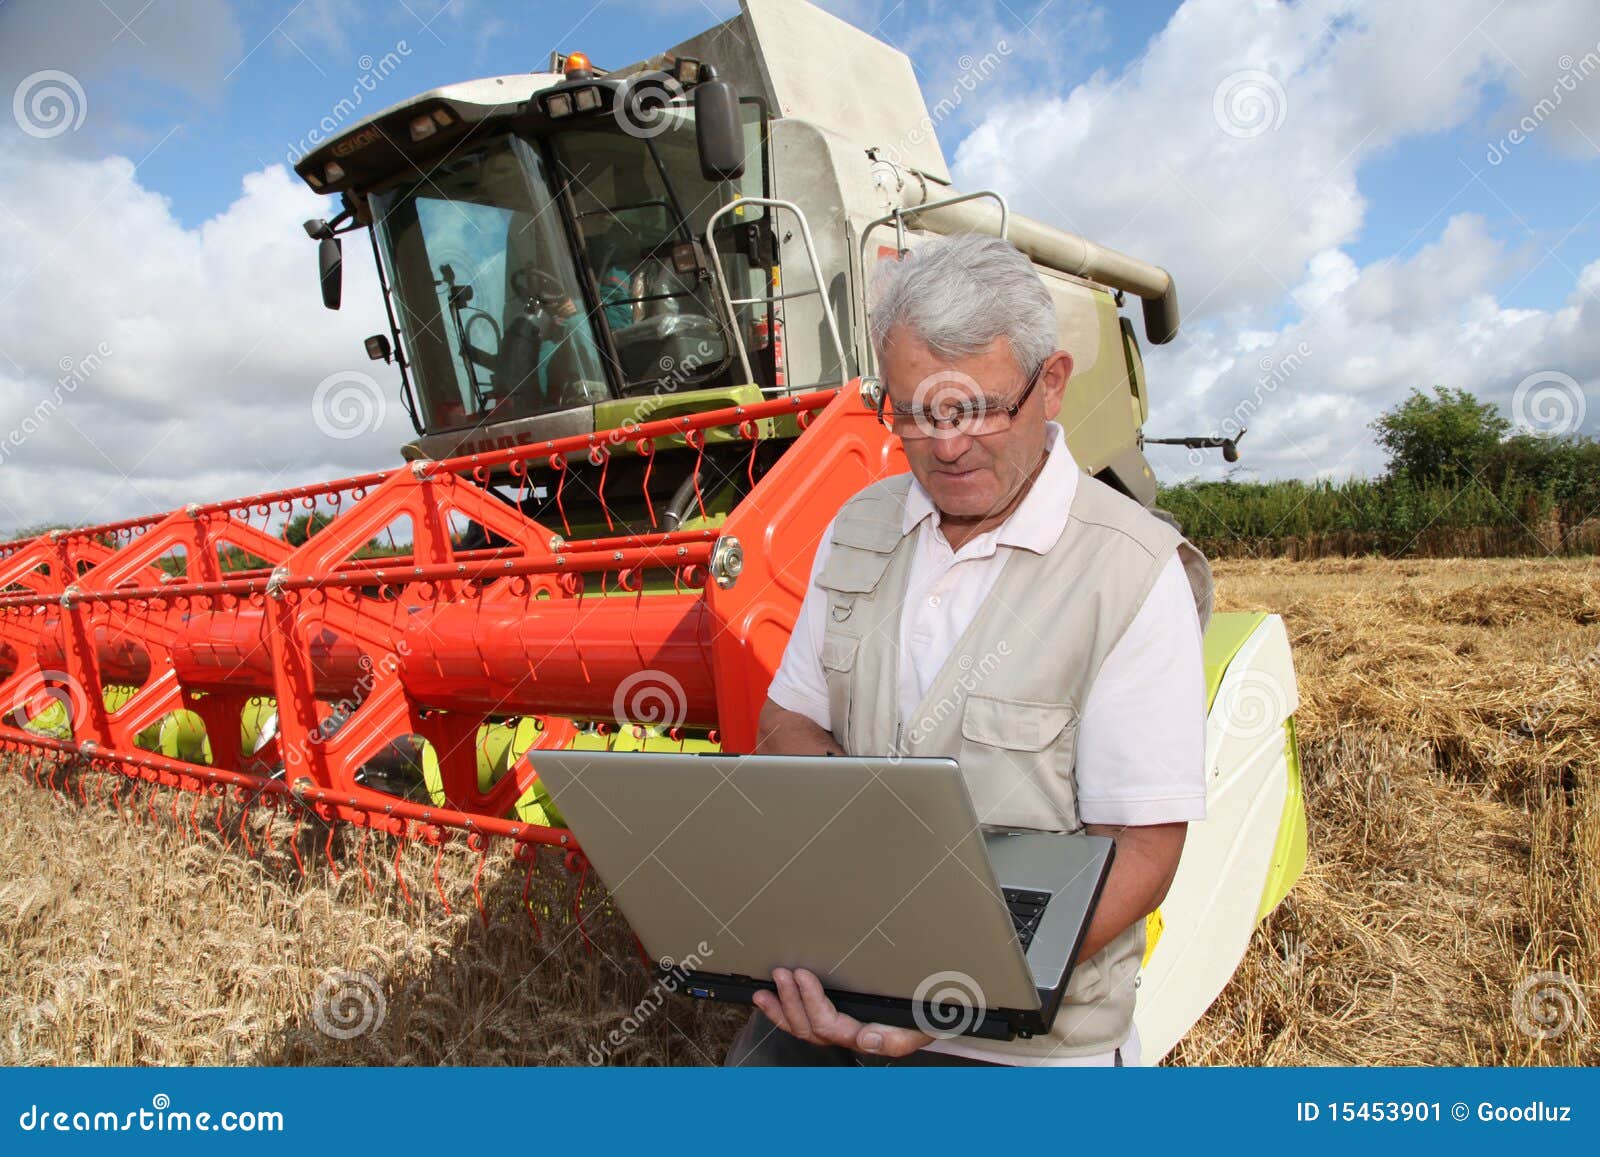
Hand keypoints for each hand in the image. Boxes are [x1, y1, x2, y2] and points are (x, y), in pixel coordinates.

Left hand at [752, 967, 933, 1056]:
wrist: (933, 1015)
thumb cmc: (926, 1017)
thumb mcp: (919, 1026)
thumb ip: (896, 1038)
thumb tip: (867, 1039)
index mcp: (865, 1038)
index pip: (830, 1025)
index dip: (812, 1002)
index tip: (803, 975)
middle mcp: (847, 1038)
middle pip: (810, 1028)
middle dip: (792, 1000)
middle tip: (782, 973)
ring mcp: (837, 1032)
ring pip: (801, 1028)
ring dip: (782, 1007)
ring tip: (769, 987)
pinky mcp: (831, 1023)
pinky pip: (801, 1024)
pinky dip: (781, 1012)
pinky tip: (768, 1001)